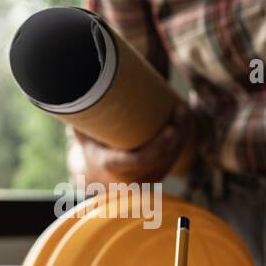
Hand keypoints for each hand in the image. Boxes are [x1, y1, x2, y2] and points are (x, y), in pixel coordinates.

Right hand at [75, 103, 192, 184]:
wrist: (93, 174)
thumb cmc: (88, 146)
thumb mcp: (83, 131)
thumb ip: (82, 112)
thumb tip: (78, 84)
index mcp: (111, 166)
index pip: (140, 160)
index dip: (158, 146)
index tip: (171, 129)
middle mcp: (130, 179)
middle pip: (161, 158)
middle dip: (177, 133)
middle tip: (180, 108)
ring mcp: (145, 181)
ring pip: (170, 159)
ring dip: (183, 136)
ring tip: (184, 110)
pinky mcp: (155, 178)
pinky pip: (172, 160)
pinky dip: (181, 142)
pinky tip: (187, 124)